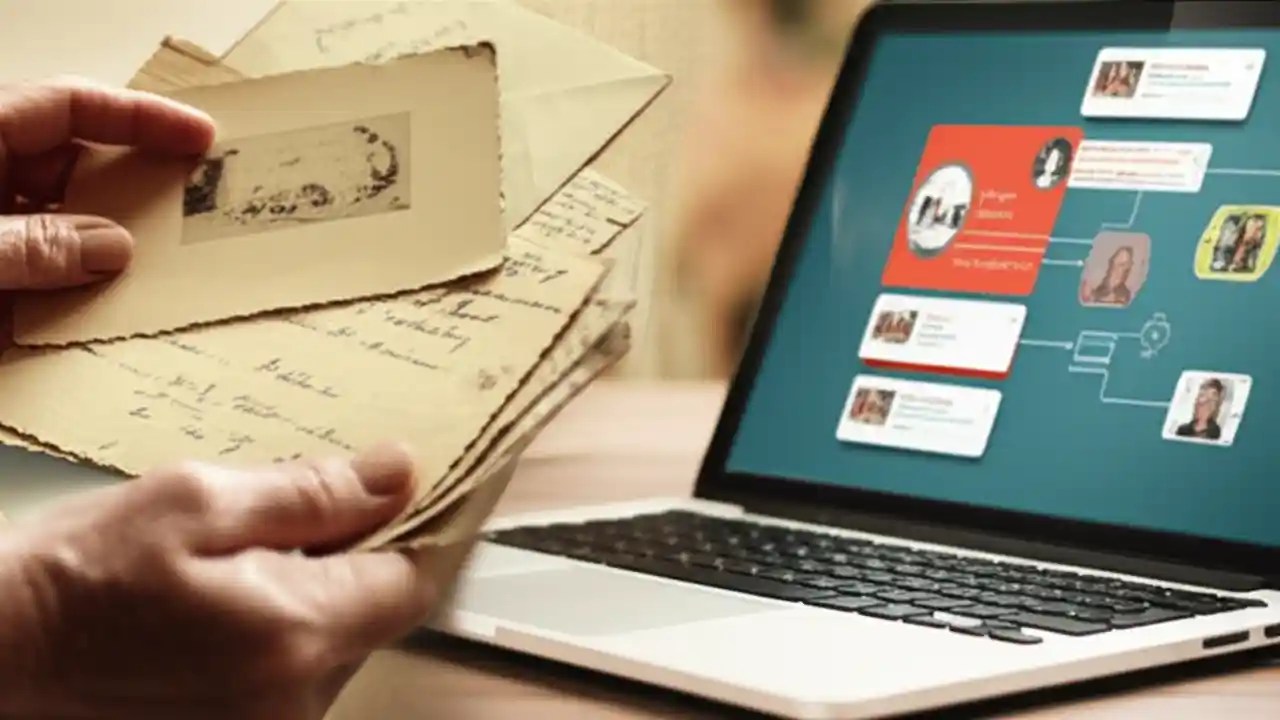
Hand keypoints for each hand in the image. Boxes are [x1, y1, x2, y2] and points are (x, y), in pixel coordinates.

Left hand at [0, 76, 213, 289]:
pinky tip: (107, 314)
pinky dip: (72, 295)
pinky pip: (37, 277)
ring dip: (106, 253)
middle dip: (134, 191)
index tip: (202, 137)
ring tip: (161, 276)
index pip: (71, 106)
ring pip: (61, 227)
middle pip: (75, 169)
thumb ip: (30, 245)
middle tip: (195, 214)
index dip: (140, 116)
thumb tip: (114, 248)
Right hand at [0, 444, 436, 719]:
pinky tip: (215, 618)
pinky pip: (291, 682)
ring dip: (306, 605)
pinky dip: (274, 642)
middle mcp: (294, 700)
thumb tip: (399, 474)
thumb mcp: (192, 502)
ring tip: (226, 576)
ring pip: (333, 651)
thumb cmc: (74, 579)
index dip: (413, 532)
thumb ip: (311, 493)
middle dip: (345, 563)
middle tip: (275, 527)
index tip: (396, 501)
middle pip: (373, 616)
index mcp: (295, 632)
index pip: (412, 581)